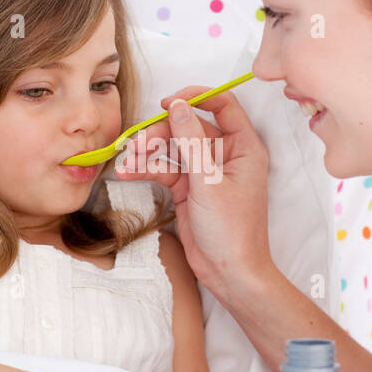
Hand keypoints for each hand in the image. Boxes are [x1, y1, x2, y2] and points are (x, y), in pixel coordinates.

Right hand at [115, 87, 271, 300]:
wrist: (230, 273)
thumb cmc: (232, 231)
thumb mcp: (209, 182)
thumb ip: (192, 141)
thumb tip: (179, 107)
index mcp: (243, 147)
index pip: (222, 105)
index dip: (195, 98)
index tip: (167, 103)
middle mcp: (226, 154)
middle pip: (189, 126)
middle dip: (161, 132)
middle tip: (137, 144)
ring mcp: (206, 171)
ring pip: (173, 148)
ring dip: (148, 152)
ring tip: (127, 162)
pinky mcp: (189, 188)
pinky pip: (165, 170)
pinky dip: (147, 170)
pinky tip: (128, 173)